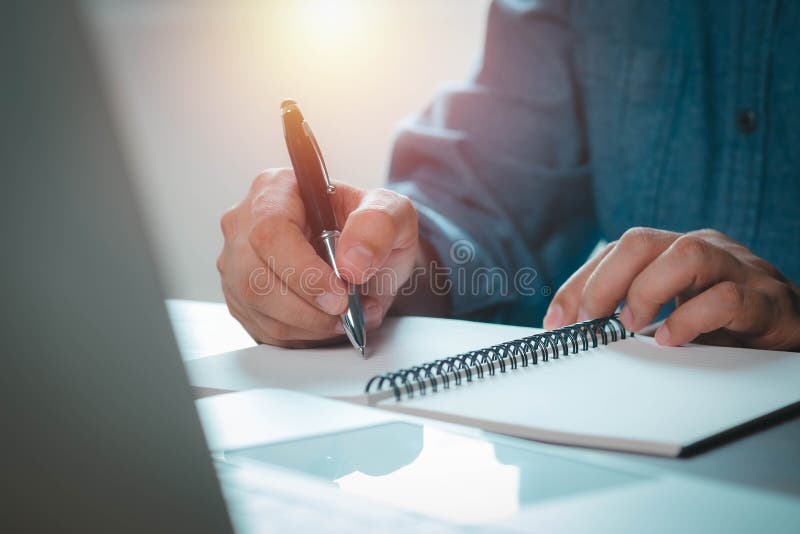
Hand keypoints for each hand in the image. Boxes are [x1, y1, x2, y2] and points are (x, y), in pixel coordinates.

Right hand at [217, 168, 418, 346]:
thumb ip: (379, 226)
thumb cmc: (371, 228)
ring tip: (345, 316)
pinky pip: (262, 326)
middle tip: (347, 311)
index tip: (339, 294)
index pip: (271, 232)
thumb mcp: (393, 212)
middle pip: (255, 276)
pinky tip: (326, 322)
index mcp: (276, 189)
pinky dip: (301, 334)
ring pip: (256, 306)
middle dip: (307, 307)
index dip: (303, 271)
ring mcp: (236, 261)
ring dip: (308, 324)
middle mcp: (245, 222)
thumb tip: (352, 262)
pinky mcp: (240, 296)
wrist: (367, 255)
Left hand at [543, 227, 799, 350]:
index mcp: (674, 250)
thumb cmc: (727, 322)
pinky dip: (690, 320)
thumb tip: (574, 329)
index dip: (580, 284)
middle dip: (602, 284)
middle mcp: (702, 249)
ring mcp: (736, 268)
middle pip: (641, 242)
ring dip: (645, 292)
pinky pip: (725, 298)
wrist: (795, 329)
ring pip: (685, 255)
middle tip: (587, 324)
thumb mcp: (672, 312)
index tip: (555, 321)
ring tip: (630, 326)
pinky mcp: (765, 299)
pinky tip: (670, 340)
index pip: (616, 250)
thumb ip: (631, 313)